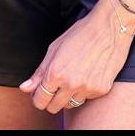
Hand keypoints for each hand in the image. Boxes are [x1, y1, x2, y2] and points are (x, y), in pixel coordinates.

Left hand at [18, 0, 134, 113]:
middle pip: (53, 107)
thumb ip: (39, 72)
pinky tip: (87, 75)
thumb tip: (24, 88)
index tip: (40, 94)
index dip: (38, 98)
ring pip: (71, 105)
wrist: (110, 28)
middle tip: (54, 88)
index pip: (40, 100)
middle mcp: (71, 84)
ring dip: (67, 97)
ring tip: (72, 79)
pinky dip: (84, 91)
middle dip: (51, 100)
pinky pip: (86, 98)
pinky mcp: (101, 90)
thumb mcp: (54, 49)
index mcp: (55, 73)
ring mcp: (87, 88)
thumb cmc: (80, 34)